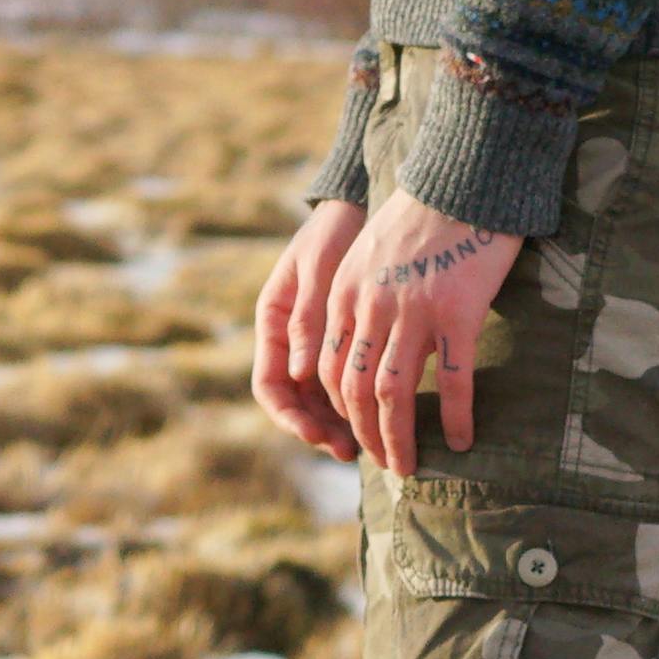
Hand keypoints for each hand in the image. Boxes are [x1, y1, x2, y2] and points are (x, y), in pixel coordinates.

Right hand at [248, 203, 361, 454]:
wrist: (362, 206)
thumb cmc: (336, 232)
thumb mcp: (318, 270)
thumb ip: (307, 320)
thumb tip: (295, 374)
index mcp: (273, 322)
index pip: (269, 386)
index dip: (290, 416)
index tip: (315, 434)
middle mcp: (291, 340)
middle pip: (298, 401)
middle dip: (321, 430)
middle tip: (353, 451)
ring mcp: (319, 341)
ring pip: (324, 398)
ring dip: (344, 423)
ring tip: (373, 443)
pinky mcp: (349, 339)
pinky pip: (350, 381)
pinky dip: (363, 402)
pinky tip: (389, 414)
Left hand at [299, 201, 521, 467]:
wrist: (463, 178)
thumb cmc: (422, 216)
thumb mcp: (369, 255)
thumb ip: (357, 298)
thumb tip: (362, 346)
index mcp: (343, 294)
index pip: (325, 368)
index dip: (337, 409)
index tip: (354, 431)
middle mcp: (368, 307)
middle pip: (352, 390)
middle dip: (364, 434)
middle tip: (383, 463)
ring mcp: (412, 311)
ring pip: (393, 394)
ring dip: (398, 439)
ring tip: (408, 467)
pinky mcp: (457, 312)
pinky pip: (454, 379)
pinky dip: (456, 417)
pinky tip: (463, 441)